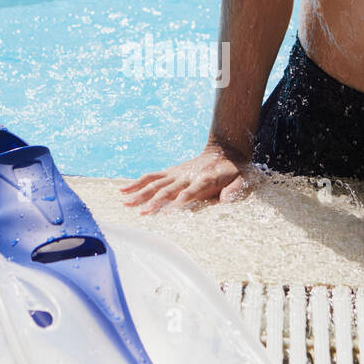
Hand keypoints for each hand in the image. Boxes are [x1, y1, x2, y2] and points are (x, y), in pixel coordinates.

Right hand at [120, 141, 252, 214]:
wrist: (223, 151)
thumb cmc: (232, 170)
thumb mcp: (240, 179)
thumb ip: (233, 190)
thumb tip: (226, 200)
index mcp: (204, 180)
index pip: (190, 192)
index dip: (180, 200)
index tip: (169, 211)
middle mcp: (186, 176)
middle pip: (167, 189)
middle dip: (154, 201)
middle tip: (142, 213)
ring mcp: (176, 173)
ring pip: (155, 183)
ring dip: (140, 193)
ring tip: (125, 203)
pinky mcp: (170, 172)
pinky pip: (151, 177)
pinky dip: (137, 182)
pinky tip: (123, 190)